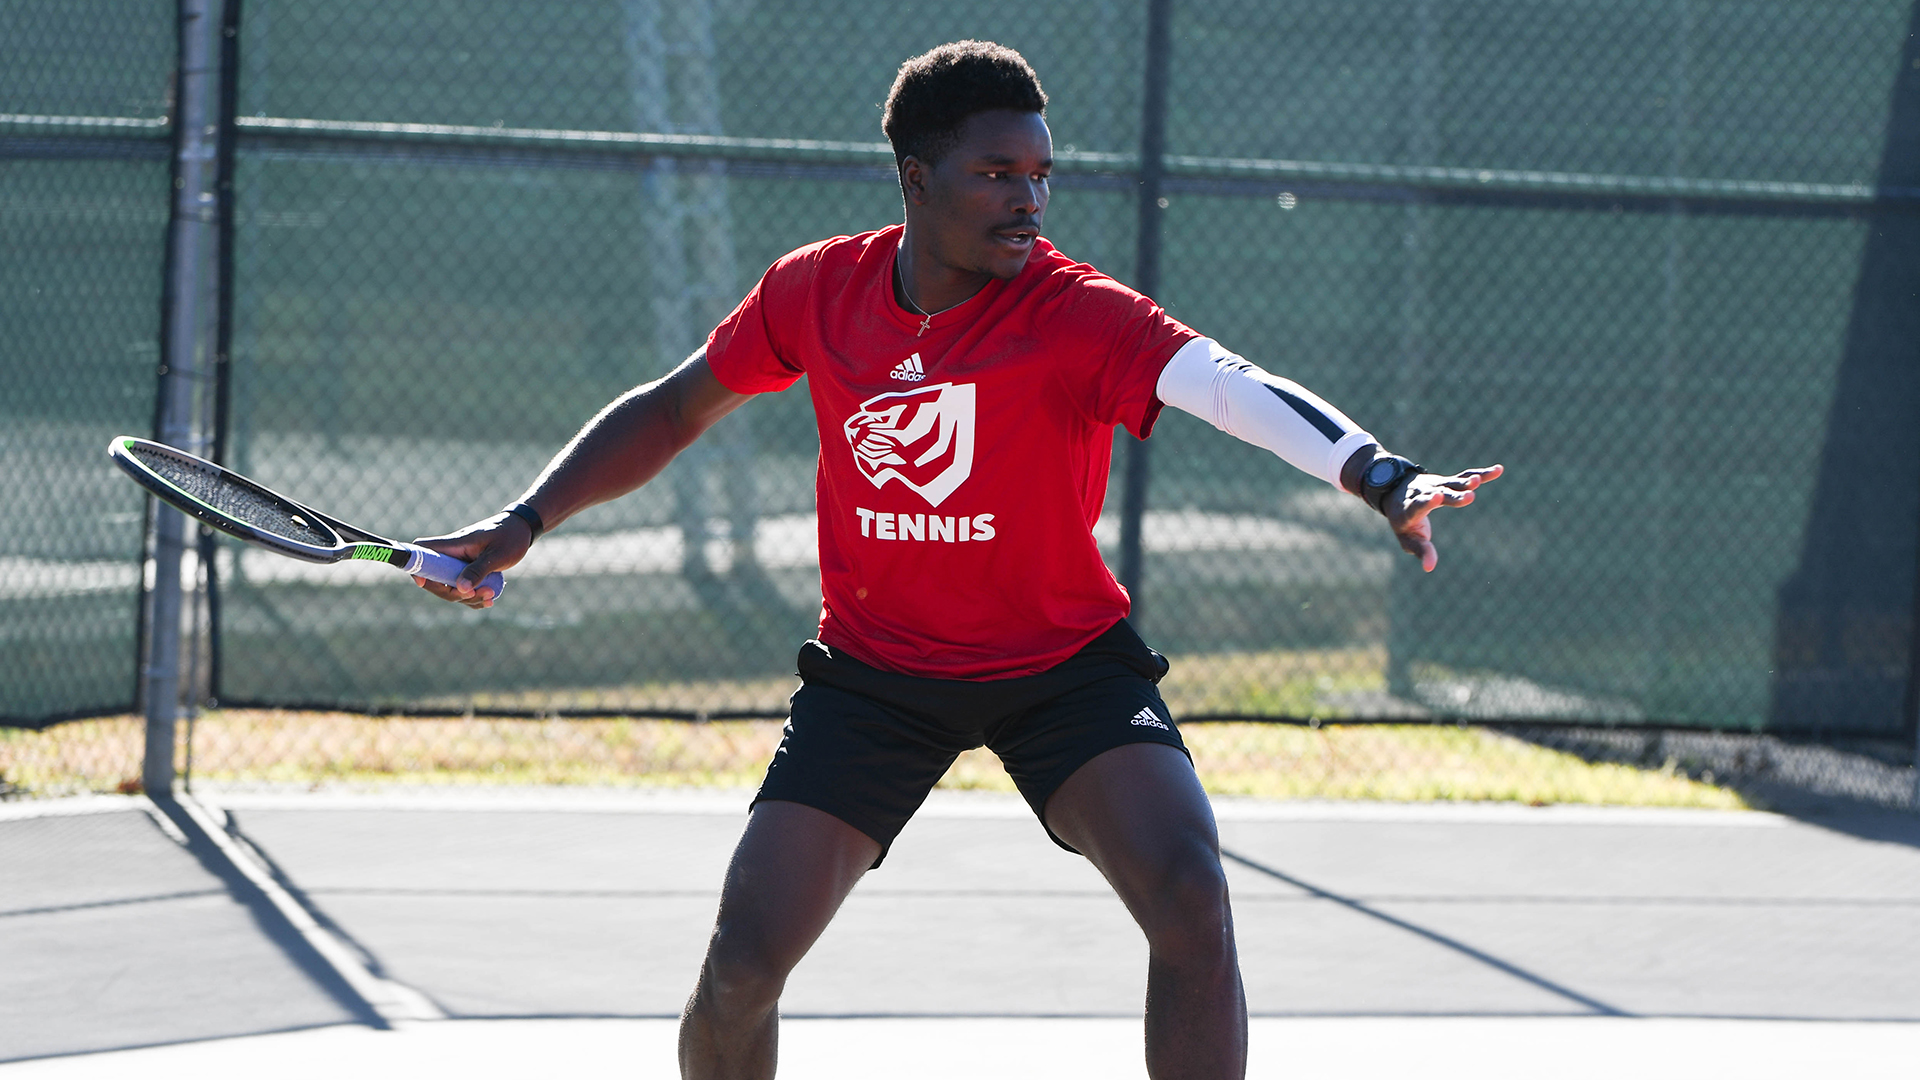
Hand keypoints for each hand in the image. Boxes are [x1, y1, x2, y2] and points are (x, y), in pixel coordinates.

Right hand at [411, 511, 534, 608]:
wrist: (522, 530)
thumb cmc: (509, 537)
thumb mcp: (497, 555)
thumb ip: (478, 570)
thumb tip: (460, 589)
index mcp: (454, 545)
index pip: (423, 550)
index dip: (417, 566)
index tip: (423, 583)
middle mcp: (453, 555)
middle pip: (435, 579)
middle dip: (452, 593)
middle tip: (475, 595)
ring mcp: (459, 564)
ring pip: (451, 588)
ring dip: (468, 598)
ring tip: (491, 595)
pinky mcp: (469, 572)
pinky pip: (464, 590)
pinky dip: (474, 598)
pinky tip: (490, 599)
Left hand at [1382, 464, 1502, 572]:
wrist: (1395, 490)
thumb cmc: (1403, 521)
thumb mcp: (1407, 538)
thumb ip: (1420, 550)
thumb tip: (1429, 567)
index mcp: (1409, 509)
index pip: (1418, 505)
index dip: (1427, 501)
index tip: (1437, 497)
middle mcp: (1422, 494)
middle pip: (1439, 494)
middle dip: (1453, 496)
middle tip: (1469, 496)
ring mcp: (1436, 485)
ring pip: (1452, 483)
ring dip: (1465, 483)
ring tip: (1477, 481)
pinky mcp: (1447, 481)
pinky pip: (1465, 477)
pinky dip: (1482, 475)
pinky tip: (1499, 470)